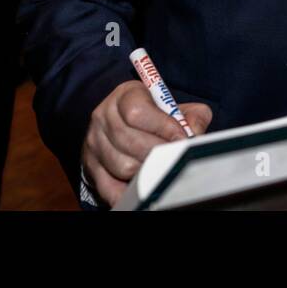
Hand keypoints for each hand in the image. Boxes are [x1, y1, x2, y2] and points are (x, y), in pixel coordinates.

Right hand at [82, 81, 212, 206]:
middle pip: (130, 142)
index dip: (163, 128)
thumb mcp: (174, 107)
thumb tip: (195, 136)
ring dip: (146, 171)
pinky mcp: (91, 167)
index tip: (181, 138)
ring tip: (160, 167)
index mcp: (124, 95)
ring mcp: (94, 142)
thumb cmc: (155, 115)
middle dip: (158, 152)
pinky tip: (145, 187)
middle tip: (174, 157)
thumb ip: (192, 116)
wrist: (124, 122)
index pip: (137, 112)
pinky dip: (129, 192)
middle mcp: (103, 116)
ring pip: (122, 166)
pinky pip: (109, 188)